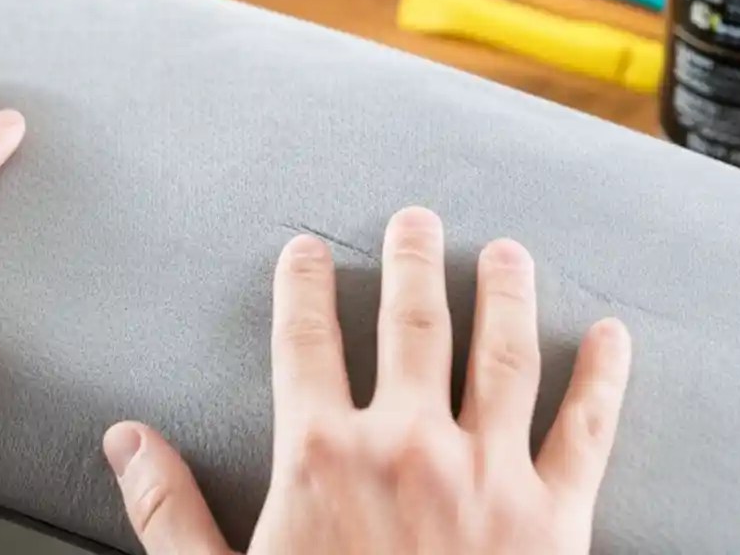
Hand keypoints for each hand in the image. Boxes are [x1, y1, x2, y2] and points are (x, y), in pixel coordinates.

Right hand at [104, 207, 631, 553]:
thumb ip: (170, 511)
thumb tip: (125, 441)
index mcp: (323, 458)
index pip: (303, 339)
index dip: (302, 283)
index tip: (306, 250)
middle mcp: (407, 447)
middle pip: (412, 323)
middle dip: (413, 260)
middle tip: (417, 220)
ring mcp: (487, 476)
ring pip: (503, 354)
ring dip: (507, 292)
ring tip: (507, 252)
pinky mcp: (554, 519)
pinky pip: (585, 430)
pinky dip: (603, 378)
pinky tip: (613, 337)